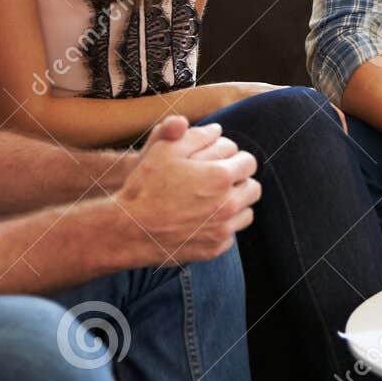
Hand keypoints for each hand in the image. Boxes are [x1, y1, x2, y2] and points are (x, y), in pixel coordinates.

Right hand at [117, 116, 260, 264]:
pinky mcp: (214, 249)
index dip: (235, 159)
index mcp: (220, 177)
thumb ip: (196, 136)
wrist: (128, 230)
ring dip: (235, 204)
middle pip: (253, 188)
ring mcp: (222, 230)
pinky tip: (202, 221)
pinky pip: (231, 235)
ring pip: (246, 213)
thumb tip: (217, 130)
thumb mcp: (165, 149)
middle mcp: (228, 204)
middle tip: (219, 181)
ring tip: (213, 200)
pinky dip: (222, 227)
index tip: (222, 162)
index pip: (249, 162)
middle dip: (239, 181)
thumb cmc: (145, 186)